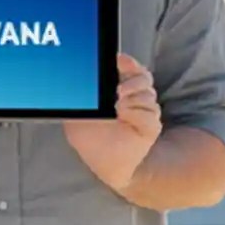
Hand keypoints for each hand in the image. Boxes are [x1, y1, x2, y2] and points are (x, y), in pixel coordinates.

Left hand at [64, 53, 161, 192]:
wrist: (105, 164)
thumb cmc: (91, 139)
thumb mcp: (77, 114)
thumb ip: (77, 97)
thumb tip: (72, 79)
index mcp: (118, 89)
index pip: (130, 68)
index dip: (128, 62)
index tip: (119, 60)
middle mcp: (134, 97)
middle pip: (143, 77)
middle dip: (132, 80)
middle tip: (118, 90)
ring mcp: (144, 110)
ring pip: (147, 94)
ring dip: (132, 99)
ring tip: (118, 108)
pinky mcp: (151, 125)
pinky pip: (150, 113)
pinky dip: (136, 114)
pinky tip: (125, 118)